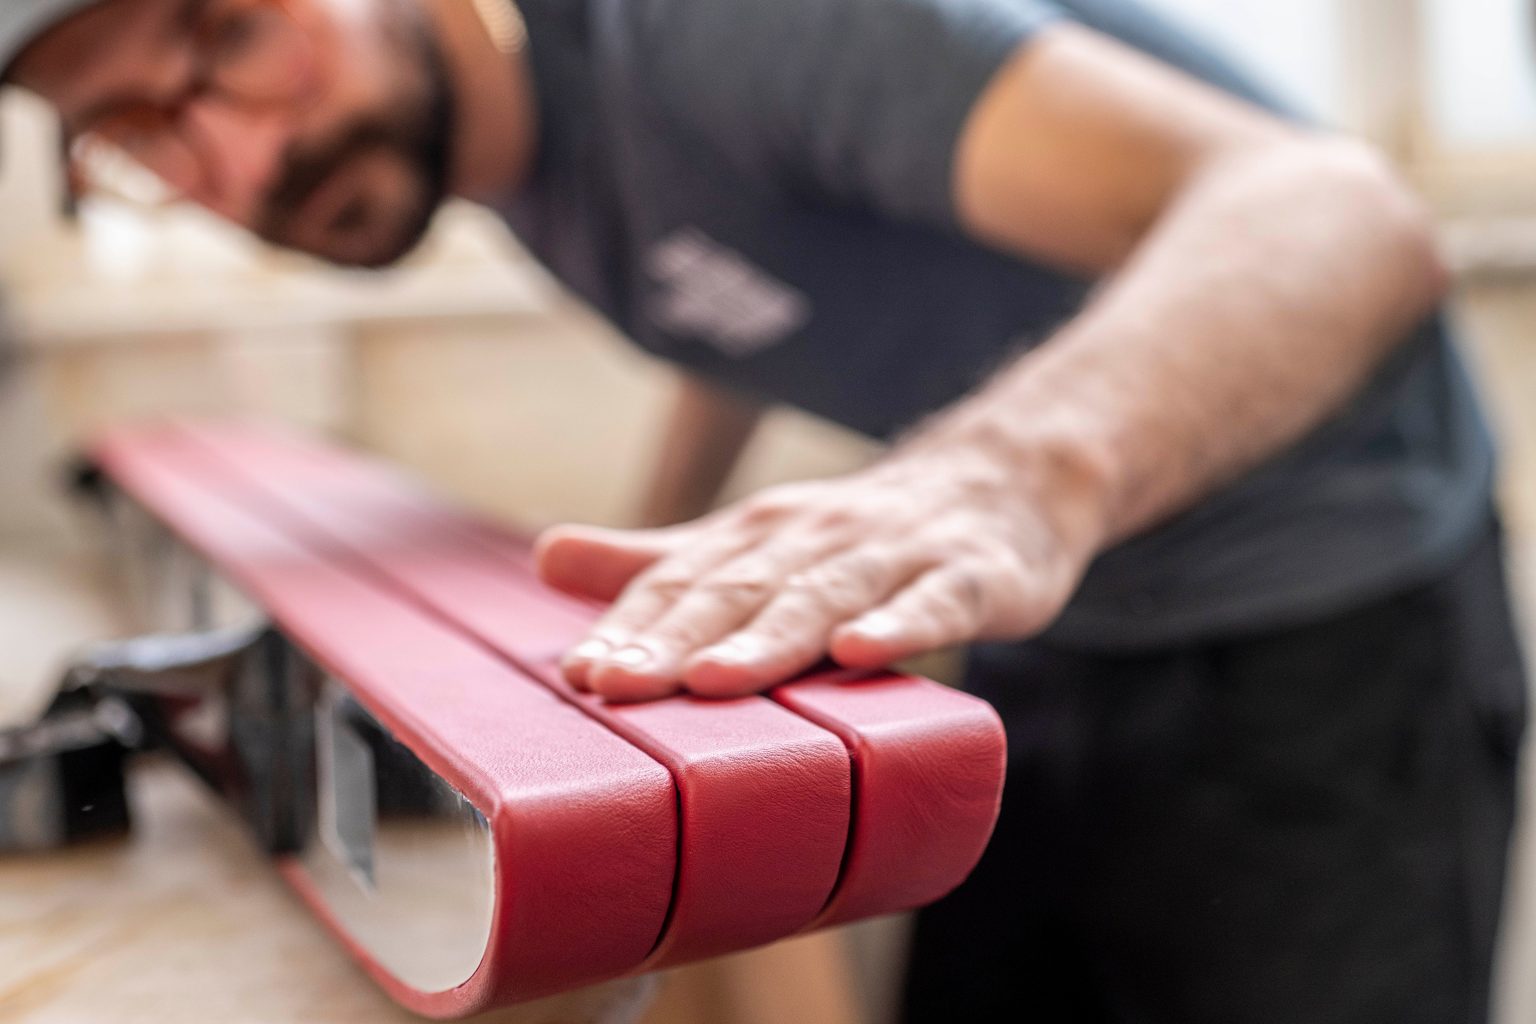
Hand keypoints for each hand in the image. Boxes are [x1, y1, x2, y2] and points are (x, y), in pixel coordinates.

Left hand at [534, 448, 1104, 700]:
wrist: (999, 483)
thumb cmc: (860, 538)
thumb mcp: (755, 545)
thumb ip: (658, 562)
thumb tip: (544, 556)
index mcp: (759, 536)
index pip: (683, 583)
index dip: (631, 628)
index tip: (580, 673)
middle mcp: (815, 538)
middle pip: (739, 592)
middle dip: (675, 639)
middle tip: (617, 685)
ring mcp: (894, 554)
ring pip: (823, 597)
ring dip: (767, 638)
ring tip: (712, 678)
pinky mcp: (969, 575)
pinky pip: (934, 602)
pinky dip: (898, 624)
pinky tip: (861, 650)